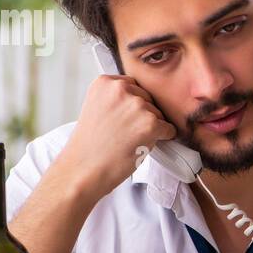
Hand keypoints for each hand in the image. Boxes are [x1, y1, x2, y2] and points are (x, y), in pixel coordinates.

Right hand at [57, 73, 177, 200]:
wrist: (84, 170)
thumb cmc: (90, 144)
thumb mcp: (97, 107)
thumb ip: (117, 98)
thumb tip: (144, 98)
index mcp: (105, 82)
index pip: (133, 86)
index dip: (130, 106)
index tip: (119, 119)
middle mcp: (121, 89)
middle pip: (148, 98)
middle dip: (141, 116)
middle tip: (122, 133)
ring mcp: (137, 105)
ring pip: (158, 114)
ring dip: (150, 128)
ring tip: (127, 140)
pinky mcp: (151, 123)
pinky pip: (169, 129)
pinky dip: (162, 139)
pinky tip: (140, 145)